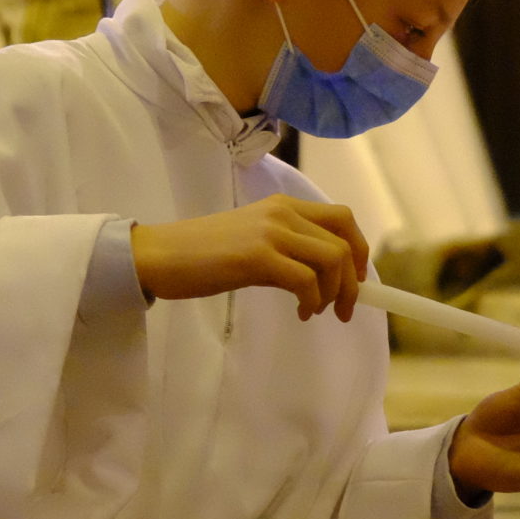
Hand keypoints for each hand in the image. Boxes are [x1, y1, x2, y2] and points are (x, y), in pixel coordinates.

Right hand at [129, 195, 367, 321]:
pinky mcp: (258, 256)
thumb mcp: (253, 242)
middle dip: (353, 279)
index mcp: (284, 205)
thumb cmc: (202, 254)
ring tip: (314, 311)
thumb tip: (322, 279)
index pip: (342, 218)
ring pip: (332, 259)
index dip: (359, 251)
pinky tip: (300, 313)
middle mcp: (283, 212)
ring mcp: (271, 232)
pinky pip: (306, 280)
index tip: (356, 282)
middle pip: (344, 240)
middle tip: (343, 308)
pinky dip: (312, 301)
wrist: (160, 255)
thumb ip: (287, 250)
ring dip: (333, 293)